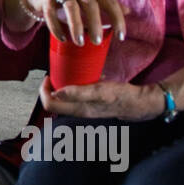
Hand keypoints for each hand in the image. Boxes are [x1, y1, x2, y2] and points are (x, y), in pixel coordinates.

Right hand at [23, 0, 127, 45]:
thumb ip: (107, 3)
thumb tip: (128, 11)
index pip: (110, 2)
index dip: (117, 20)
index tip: (121, 37)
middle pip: (91, 4)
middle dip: (95, 24)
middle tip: (97, 42)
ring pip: (71, 7)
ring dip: (76, 25)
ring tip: (80, 43)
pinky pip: (51, 12)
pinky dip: (56, 27)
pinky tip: (63, 38)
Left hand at [39, 75, 163, 120]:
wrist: (140, 102)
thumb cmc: (121, 96)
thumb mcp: (100, 92)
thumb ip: (78, 93)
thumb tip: (56, 94)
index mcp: (78, 110)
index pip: (49, 104)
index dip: (44, 91)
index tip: (48, 76)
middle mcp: (79, 111)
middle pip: (54, 103)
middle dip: (49, 88)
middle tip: (53, 73)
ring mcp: (85, 108)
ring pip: (64, 99)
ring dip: (60, 86)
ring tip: (63, 73)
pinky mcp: (92, 103)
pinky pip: (75, 96)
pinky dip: (71, 86)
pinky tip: (79, 76)